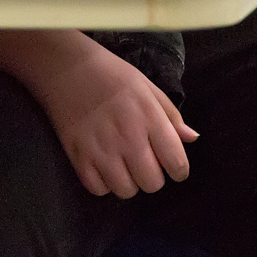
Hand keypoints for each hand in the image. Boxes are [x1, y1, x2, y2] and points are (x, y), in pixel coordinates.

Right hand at [32, 41, 198, 198]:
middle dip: (151, 175)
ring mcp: (101, 149)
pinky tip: (101, 164)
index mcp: (150, 118)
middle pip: (152, 183)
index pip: (177, 164)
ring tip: (120, 163)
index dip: (177, 168)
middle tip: (141, 159)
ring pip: (126, 191)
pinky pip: (98, 189)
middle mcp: (128, 137)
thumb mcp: (147, 86)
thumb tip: (192, 138)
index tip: (169, 162)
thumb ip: (171, 115)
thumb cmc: (110, 73)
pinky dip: (102, 183)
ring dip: (127, 181)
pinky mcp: (77, 156)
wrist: (64, 66)